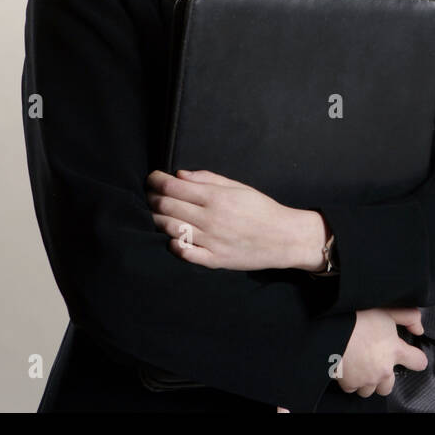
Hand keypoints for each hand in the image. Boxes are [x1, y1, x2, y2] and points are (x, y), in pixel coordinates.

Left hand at [146, 169, 322, 270]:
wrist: (285, 238)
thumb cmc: (262, 209)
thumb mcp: (239, 187)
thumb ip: (208, 179)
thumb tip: (179, 175)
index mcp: (216, 197)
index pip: (174, 187)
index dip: (157, 181)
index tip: (152, 178)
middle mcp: (210, 219)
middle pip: (167, 207)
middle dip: (152, 199)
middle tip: (149, 196)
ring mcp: (211, 241)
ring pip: (170, 229)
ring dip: (157, 221)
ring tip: (156, 215)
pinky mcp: (214, 260)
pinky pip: (185, 254)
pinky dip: (174, 246)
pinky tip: (173, 239)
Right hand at [338, 308, 427, 397]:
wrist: (331, 331)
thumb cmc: (358, 319)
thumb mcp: (387, 310)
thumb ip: (408, 317)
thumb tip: (419, 328)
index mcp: (395, 351)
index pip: (418, 362)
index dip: (416, 359)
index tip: (413, 358)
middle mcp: (384, 369)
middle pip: (389, 386)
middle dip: (383, 378)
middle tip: (374, 363)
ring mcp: (367, 379)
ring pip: (370, 390)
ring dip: (366, 381)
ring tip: (359, 365)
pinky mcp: (350, 384)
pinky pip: (352, 388)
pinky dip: (350, 381)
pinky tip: (347, 367)